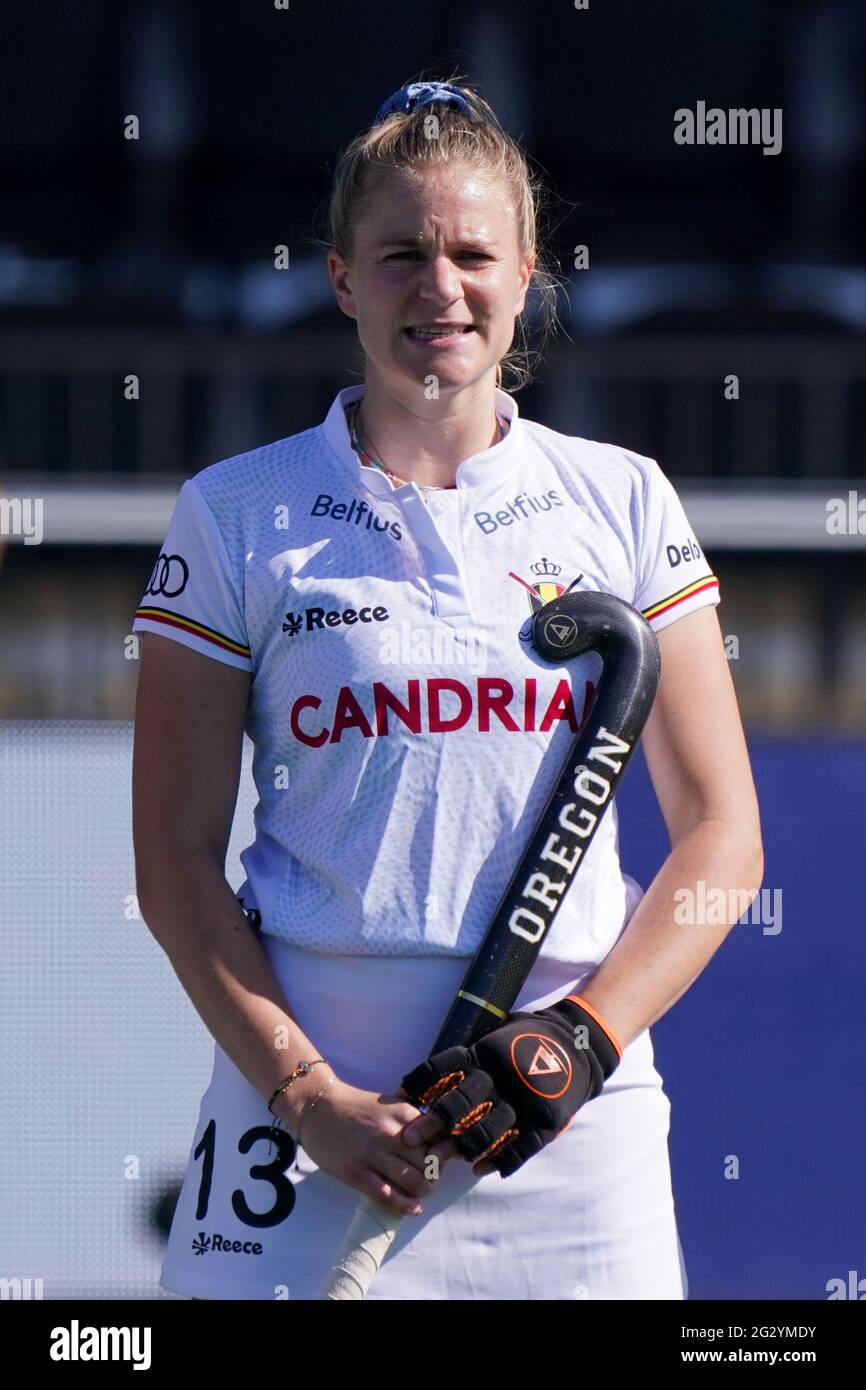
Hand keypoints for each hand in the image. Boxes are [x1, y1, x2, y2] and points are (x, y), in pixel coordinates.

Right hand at [288, 1078, 459, 1217]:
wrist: (317, 1107)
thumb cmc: (355, 1106)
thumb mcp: (389, 1104)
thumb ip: (411, 1120)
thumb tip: (435, 1141)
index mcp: (404, 1114)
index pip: (438, 1140)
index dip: (444, 1154)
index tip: (442, 1161)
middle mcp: (392, 1134)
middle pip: (429, 1163)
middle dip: (435, 1176)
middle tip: (432, 1180)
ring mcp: (373, 1154)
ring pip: (413, 1182)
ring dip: (424, 1192)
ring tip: (423, 1194)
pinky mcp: (356, 1172)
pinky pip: (387, 1196)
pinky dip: (405, 1207)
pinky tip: (413, 1209)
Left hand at [399, 997, 620, 1178]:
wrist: (578, 1042)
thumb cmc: (530, 1038)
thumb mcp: (498, 1036)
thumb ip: (473, 1058)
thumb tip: (433, 1079)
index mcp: (489, 1054)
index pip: (448, 1067)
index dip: (422, 1083)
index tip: (400, 1096)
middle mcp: (503, 1078)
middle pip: (462, 1104)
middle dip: (433, 1123)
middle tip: (410, 1139)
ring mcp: (525, 1102)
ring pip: (487, 1131)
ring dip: (461, 1147)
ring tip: (442, 1159)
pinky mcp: (546, 1122)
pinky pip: (520, 1148)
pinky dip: (499, 1160)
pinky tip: (479, 1169)